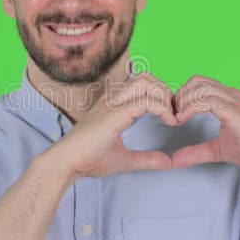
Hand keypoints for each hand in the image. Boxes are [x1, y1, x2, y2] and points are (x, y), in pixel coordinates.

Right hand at [54, 72, 178, 178]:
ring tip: (171, 117)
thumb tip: (168, 162)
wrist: (67, 163)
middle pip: (146, 76)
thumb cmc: (88, 160)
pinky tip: (168, 122)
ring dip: (164, 96)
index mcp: (113, 104)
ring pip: (146, 81)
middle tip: (173, 114)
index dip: (160, 96)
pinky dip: (162, 109)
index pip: (142, 84)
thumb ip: (147, 159)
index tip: (170, 117)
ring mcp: (113, 103)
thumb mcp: (124, 159)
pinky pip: (146, 100)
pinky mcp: (115, 114)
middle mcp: (113, 98)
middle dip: (165, 92)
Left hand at [171, 75, 239, 177]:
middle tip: (172, 115)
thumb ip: (196, 151)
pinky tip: (183, 120)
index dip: (182, 96)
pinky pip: (207, 100)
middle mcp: (232, 95)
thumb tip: (174, 159)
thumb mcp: (217, 150)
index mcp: (229, 99)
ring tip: (177, 119)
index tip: (174, 115)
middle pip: (197, 81)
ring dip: (182, 101)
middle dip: (180, 96)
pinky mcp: (235, 112)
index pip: (199, 84)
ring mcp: (235, 101)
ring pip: (200, 88)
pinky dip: (190, 108)